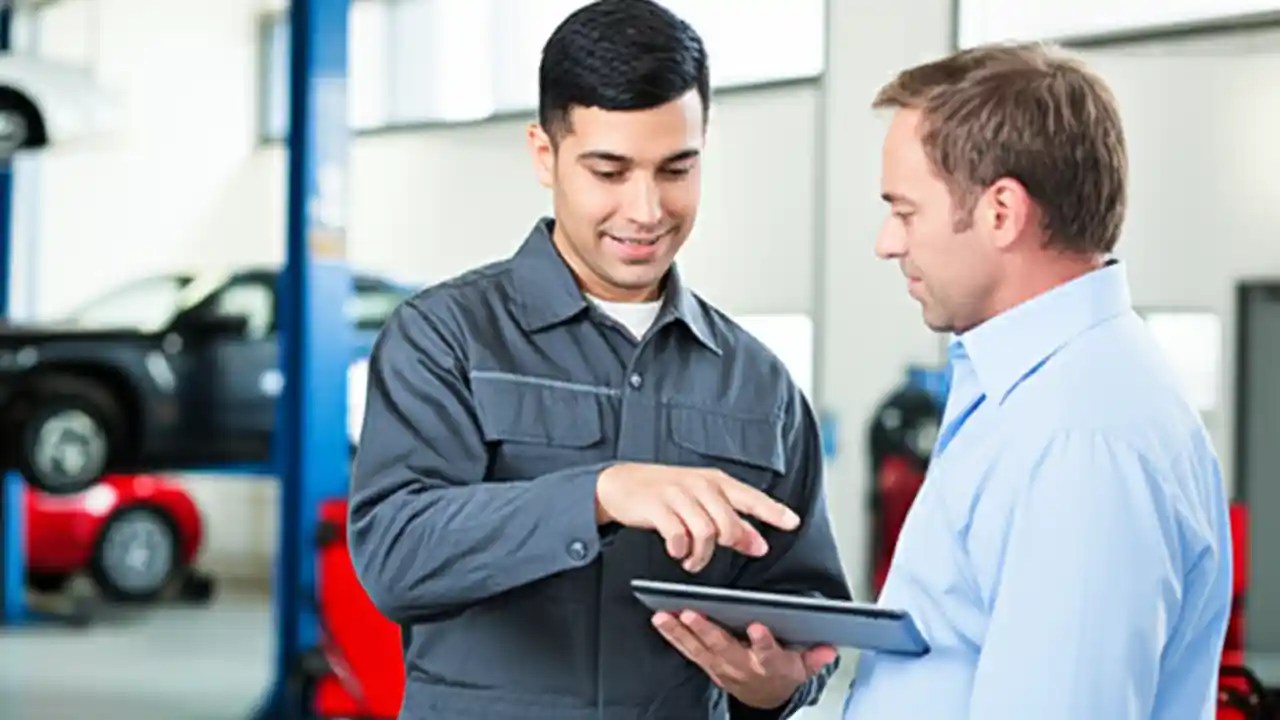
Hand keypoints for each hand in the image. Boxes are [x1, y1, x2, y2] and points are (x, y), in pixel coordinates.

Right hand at [595, 463, 800, 572]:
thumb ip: (732, 522)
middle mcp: (700, 484)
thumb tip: (759, 544)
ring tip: (691, 561)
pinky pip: (677, 535)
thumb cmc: (667, 493)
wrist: (621, 483)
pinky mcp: (657, 506)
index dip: (773, 511)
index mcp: (716, 482)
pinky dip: (680, 550)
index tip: (792, 523)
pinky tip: (676, 552)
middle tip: (709, 556)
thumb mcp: (702, 503)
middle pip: (728, 523)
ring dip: (700, 555)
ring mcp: (678, 494)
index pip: (751, 497)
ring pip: (705, 532)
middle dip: (726, 545)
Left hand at [651, 610, 837, 709]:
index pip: (768, 654)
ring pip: (699, 648)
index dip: (762, 642)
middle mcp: (742, 666)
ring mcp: (721, 666)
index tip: (757, 627)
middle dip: (706, 631)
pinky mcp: (707, 664)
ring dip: (680, 632)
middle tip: (692, 614)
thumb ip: (814, 656)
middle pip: (723, 648)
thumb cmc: (780, 672)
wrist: (764, 697)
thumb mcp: (803, 666)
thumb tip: (829, 648)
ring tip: (665, 615)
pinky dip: (673, 635)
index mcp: (769, 665)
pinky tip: (661, 620)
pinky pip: (688, 650)